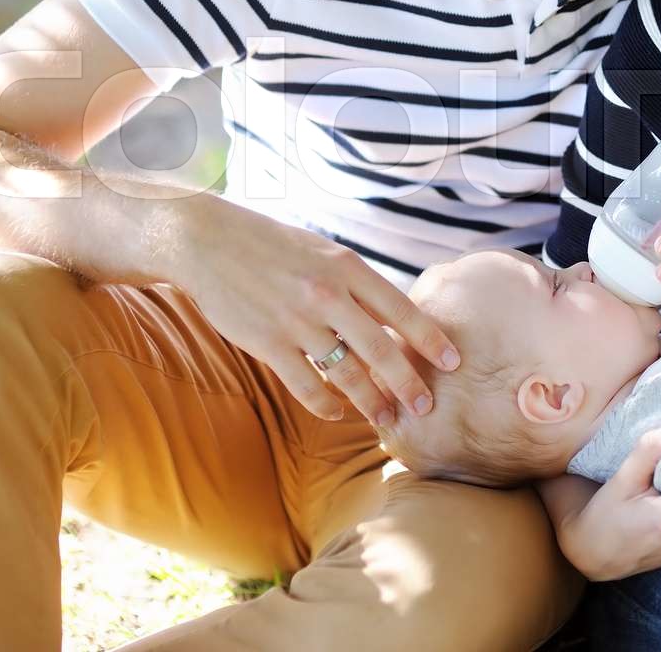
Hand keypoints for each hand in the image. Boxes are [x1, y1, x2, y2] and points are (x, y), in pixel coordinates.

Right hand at [167, 194, 458, 426]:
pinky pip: (306, 385)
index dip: (430, 339)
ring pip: (346, 373)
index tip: (453, 361)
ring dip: (371, 401)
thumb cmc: (272, 246)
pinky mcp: (268, 343)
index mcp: (346, 266)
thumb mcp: (322, 251)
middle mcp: (327, 294)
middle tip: (426, 407)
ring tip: (387, 419)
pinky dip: (325, 404)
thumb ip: (354, 282)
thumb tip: (388, 316)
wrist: (208, 242)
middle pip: (380, 349)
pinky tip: (338, 412)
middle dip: (408, 383)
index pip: (400, 309)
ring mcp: (297, 321)